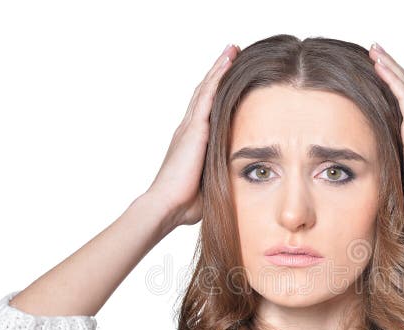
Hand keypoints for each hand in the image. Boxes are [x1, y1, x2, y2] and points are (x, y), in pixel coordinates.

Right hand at [144, 43, 239, 226]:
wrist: (167, 205)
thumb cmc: (185, 204)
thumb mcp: (209, 186)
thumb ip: (219, 178)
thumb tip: (236, 185)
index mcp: (191, 142)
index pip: (205, 111)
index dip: (215, 92)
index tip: (227, 78)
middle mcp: (188, 130)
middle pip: (204, 93)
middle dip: (217, 73)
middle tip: (230, 53)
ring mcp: (189, 127)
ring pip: (206, 89)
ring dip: (218, 69)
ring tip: (231, 50)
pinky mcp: (194, 129)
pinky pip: (207, 96)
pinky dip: (217, 77)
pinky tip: (227, 63)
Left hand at [369, 43, 403, 229]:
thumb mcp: (401, 181)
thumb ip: (391, 171)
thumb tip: (371, 178)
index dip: (395, 87)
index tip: (381, 75)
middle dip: (392, 69)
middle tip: (377, 53)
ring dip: (390, 66)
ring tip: (375, 51)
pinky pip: (403, 94)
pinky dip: (391, 76)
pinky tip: (379, 64)